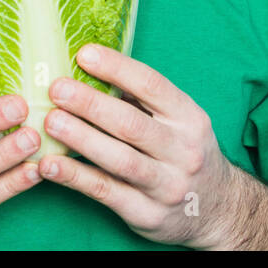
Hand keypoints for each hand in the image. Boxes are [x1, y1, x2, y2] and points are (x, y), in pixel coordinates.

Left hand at [37, 44, 243, 248]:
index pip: (152, 86)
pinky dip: (75, 177)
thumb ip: (141, 100)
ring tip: (50, 121)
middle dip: (91, 104)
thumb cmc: (184, 151)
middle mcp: (182, 151)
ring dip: (81, 139)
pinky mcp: (146, 213)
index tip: (84, 54)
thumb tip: (89, 69)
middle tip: (56, 88)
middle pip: (132, 124)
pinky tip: (49, 165)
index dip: (117, 68)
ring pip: (119, 160)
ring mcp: (166, 185)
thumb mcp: (178, 121)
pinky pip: (106, 192)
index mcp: (189, 119)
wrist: (218, 209)